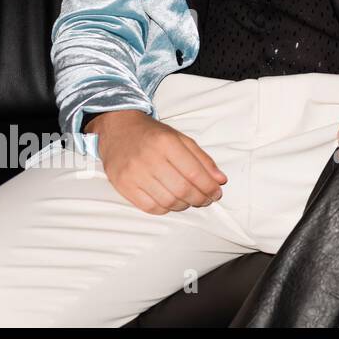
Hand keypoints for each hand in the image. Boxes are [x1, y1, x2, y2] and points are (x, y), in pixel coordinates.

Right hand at [88, 110, 227, 213]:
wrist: (118, 129)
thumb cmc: (153, 134)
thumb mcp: (181, 139)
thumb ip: (202, 159)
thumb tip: (220, 180)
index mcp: (167, 143)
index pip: (194, 172)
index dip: (209, 187)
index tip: (217, 193)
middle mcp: (149, 158)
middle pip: (182, 189)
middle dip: (200, 199)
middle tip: (206, 200)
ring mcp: (133, 173)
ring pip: (167, 201)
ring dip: (184, 205)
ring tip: (191, 201)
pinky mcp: (122, 185)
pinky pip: (149, 207)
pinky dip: (166, 209)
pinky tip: (172, 203)